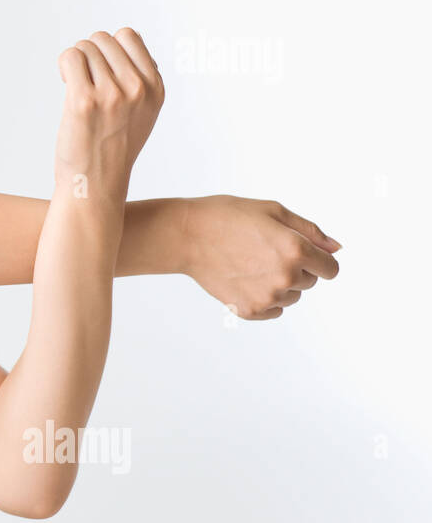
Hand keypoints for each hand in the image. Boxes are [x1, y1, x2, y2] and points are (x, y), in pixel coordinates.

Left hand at [54, 28, 164, 197]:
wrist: (95, 184)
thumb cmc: (112, 147)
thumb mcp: (142, 111)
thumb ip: (139, 76)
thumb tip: (125, 36)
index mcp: (155, 88)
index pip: (128, 36)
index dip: (108, 48)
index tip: (101, 70)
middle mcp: (137, 89)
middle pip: (102, 39)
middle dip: (88, 54)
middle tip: (84, 80)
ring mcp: (112, 94)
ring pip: (84, 47)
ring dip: (74, 62)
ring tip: (75, 86)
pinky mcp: (84, 101)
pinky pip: (70, 57)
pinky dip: (63, 65)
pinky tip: (65, 82)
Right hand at [182, 195, 340, 319]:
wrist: (187, 236)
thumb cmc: (228, 216)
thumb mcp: (273, 211)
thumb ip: (310, 231)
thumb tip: (335, 249)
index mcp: (296, 250)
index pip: (331, 269)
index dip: (319, 259)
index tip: (300, 252)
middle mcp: (285, 277)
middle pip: (309, 282)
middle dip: (296, 268)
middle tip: (264, 252)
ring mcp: (267, 297)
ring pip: (291, 297)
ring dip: (280, 284)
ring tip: (252, 265)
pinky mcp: (249, 310)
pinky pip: (274, 310)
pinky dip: (265, 299)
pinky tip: (245, 280)